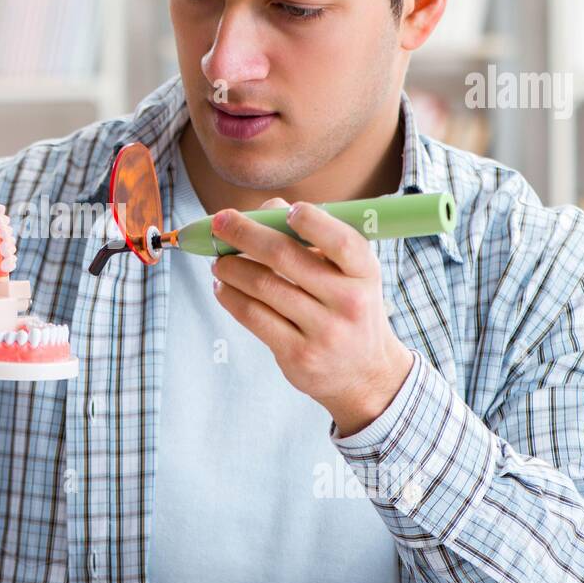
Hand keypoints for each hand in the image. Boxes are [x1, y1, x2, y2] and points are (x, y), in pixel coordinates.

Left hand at [208, 198, 413, 437]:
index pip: (342, 241)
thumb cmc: (347, 308)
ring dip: (231, 267)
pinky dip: (230, 296)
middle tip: (221, 223)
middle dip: (245, 233)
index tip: (286, 209)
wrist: (364, 374)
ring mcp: (324, 332)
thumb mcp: (350, 274)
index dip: (312, 221)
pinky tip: (222, 287)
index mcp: (365, 273)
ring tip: (219, 260)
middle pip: (286, 256)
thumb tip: (264, 209)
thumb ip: (315, 240)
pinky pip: (253, 316)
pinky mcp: (298, 355)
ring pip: (263, 285)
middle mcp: (349, 302)